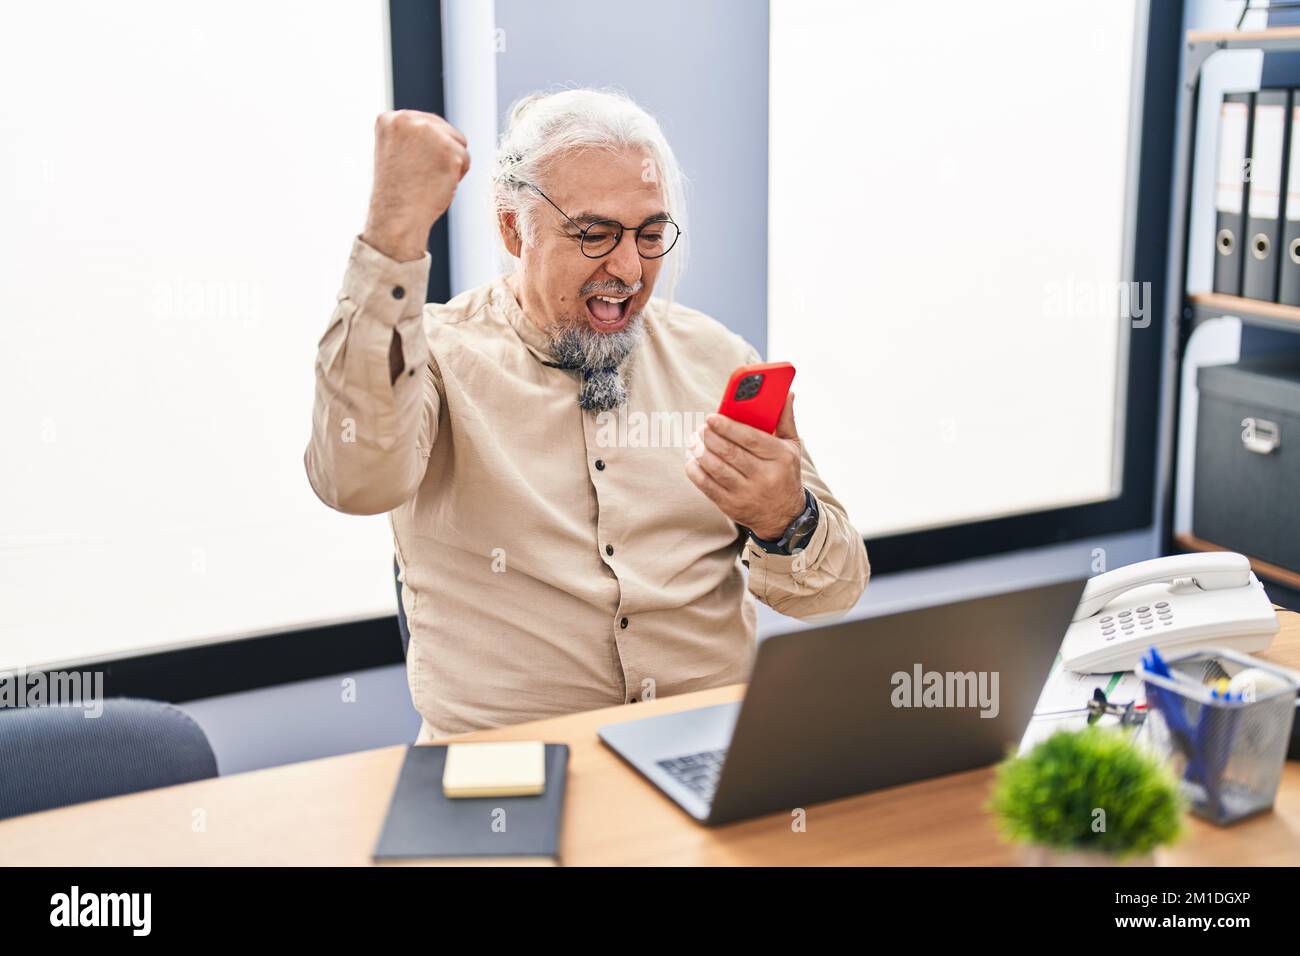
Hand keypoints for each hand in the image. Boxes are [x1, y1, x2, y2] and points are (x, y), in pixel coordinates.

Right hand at [362, 110, 469, 261]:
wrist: (397, 218)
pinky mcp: (449, 149)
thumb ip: (411, 135)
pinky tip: (438, 185)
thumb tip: (438, 127)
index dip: (425, 149)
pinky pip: (466, 159)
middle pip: (445, 130)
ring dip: (451, 163)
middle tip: (421, 176)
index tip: (410, 166)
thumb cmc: (397, 192)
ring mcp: (429, 133)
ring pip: (458, 143)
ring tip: (429, 180)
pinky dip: (457, 176)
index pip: (425, 123)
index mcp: (389, 119)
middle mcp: (408, 120)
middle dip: (440, 154)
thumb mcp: (395, 151)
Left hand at [685, 392, 805, 539]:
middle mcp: (765, 477)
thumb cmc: (784, 473)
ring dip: (701, 452)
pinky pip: (708, 486)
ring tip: (694, 441)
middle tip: (700, 428)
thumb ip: (786, 419)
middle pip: (731, 453)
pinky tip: (692, 460)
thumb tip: (787, 393)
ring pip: (717, 469)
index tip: (712, 417)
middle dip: (710, 437)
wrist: (784, 516)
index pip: (751, 439)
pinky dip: (696, 472)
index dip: (729, 427)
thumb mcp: (792, 447)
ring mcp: (747, 493)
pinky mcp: (732, 506)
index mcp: (780, 457)